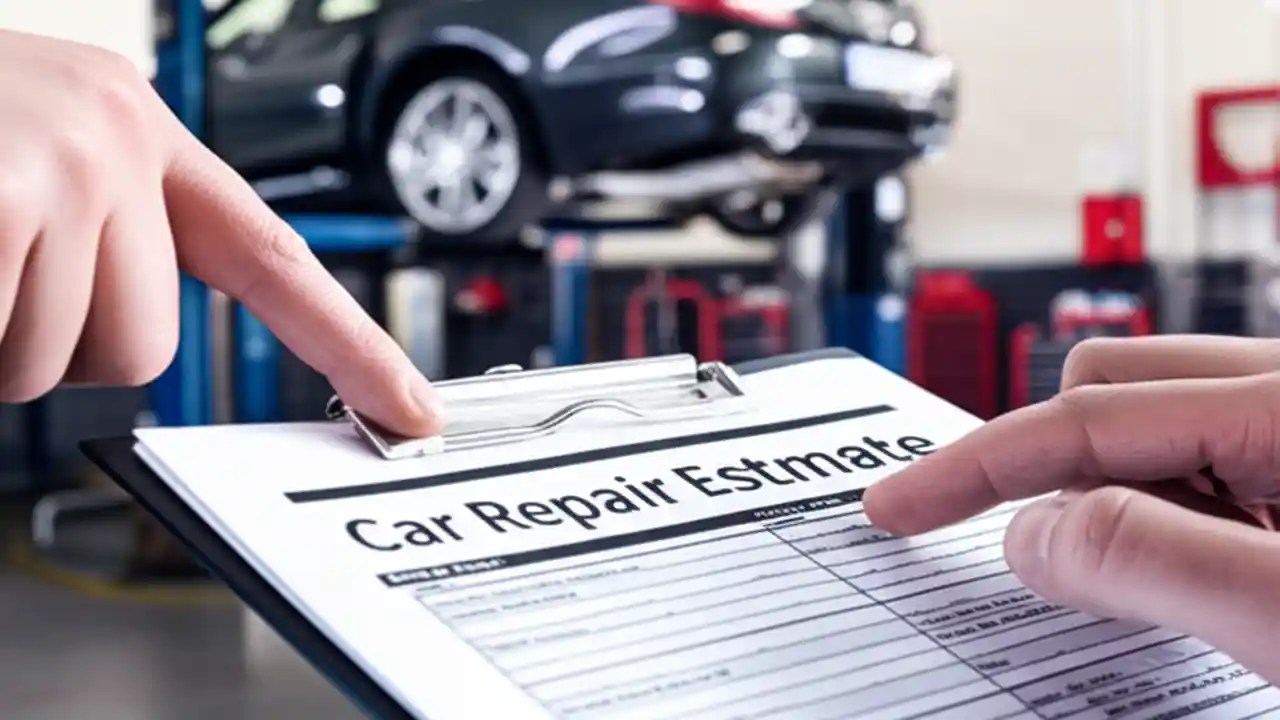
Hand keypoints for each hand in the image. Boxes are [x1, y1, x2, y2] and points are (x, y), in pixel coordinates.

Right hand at [0, 30, 442, 435]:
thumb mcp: (27, 161)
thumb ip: (100, 237)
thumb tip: (115, 344)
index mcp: (134, 133)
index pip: (273, 258)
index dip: (349, 344)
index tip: (411, 407)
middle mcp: (116, 139)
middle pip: (145, 344)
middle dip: (56, 345)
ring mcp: (63, 163)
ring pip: (62, 360)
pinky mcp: (5, 197)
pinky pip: (5, 347)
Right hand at [864, 335, 1279, 682]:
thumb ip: (1146, 559)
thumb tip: (1030, 535)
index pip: (1081, 418)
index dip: (971, 467)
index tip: (896, 508)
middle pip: (1106, 392)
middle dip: (1064, 474)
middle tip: (1092, 568)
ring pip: (1150, 429)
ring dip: (1133, 506)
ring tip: (1201, 588)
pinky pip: (1196, 464)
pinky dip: (1171, 521)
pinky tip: (1220, 579)